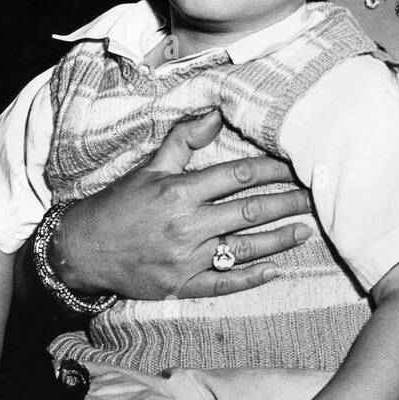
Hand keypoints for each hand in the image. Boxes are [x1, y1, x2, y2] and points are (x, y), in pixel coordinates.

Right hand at [54, 111, 312, 299]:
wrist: (82, 250)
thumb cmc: (120, 204)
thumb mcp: (149, 166)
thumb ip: (183, 140)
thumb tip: (216, 114)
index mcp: (180, 192)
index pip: (237, 176)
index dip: (271, 170)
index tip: (296, 166)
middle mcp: (187, 225)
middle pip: (249, 211)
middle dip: (287, 202)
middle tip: (316, 197)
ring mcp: (186, 258)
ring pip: (244, 247)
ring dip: (279, 239)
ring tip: (306, 230)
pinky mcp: (181, 285)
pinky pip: (223, 284)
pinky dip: (250, 278)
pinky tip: (275, 271)